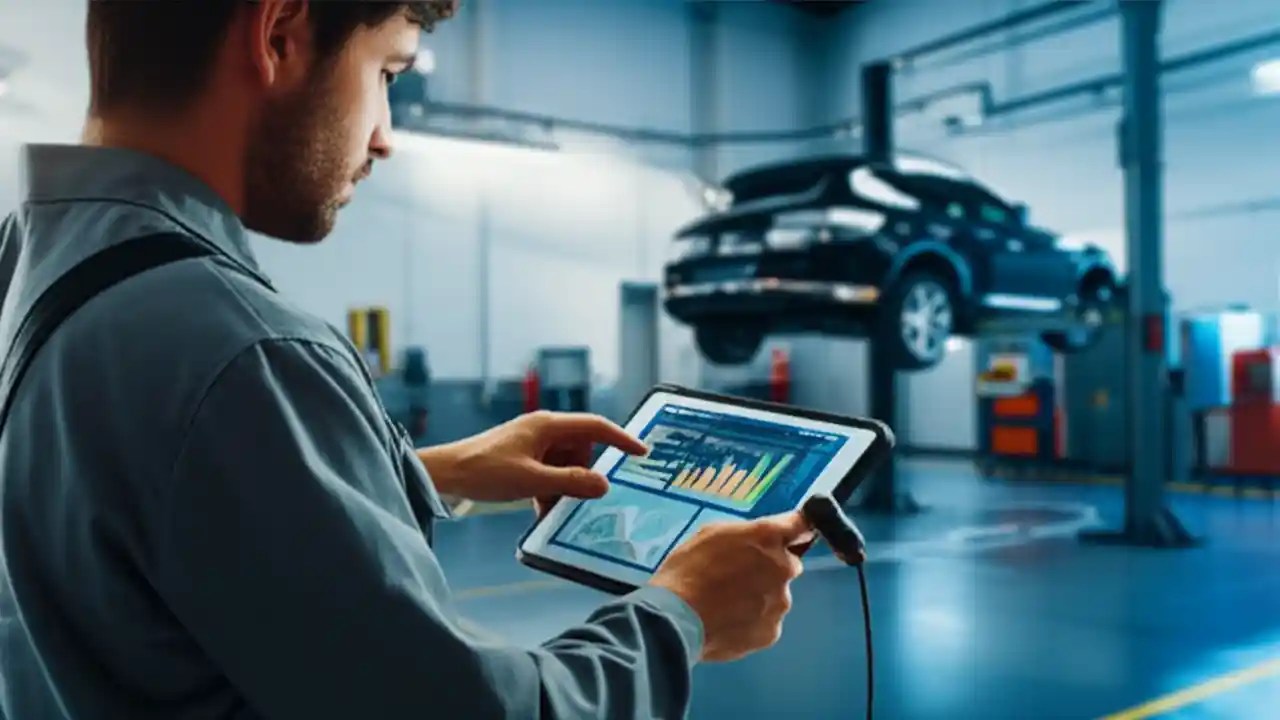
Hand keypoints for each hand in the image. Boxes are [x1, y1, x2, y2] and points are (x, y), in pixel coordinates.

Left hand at [418, 410, 647, 506]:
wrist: (445, 474)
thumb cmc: (484, 471)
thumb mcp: (532, 481)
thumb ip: (571, 482)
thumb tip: (603, 484)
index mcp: (547, 425)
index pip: (595, 427)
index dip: (621, 438)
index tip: (642, 452)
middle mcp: (542, 429)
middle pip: (581, 449)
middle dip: (582, 475)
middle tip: (576, 498)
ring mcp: (531, 443)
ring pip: (565, 464)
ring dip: (563, 486)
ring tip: (549, 505)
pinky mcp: (521, 457)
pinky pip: (548, 472)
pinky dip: (549, 489)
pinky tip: (540, 507)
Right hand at [650, 512, 812, 662]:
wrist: (674, 618)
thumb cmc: (686, 569)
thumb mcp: (711, 534)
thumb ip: (745, 535)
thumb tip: (761, 542)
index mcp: (767, 538)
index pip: (801, 525)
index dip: (799, 528)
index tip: (798, 532)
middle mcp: (782, 568)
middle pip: (788, 565)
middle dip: (770, 569)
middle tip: (738, 577)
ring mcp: (780, 603)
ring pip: (777, 597)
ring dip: (760, 598)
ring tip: (726, 605)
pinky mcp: (771, 632)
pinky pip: (766, 622)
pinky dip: (753, 622)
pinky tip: (728, 622)